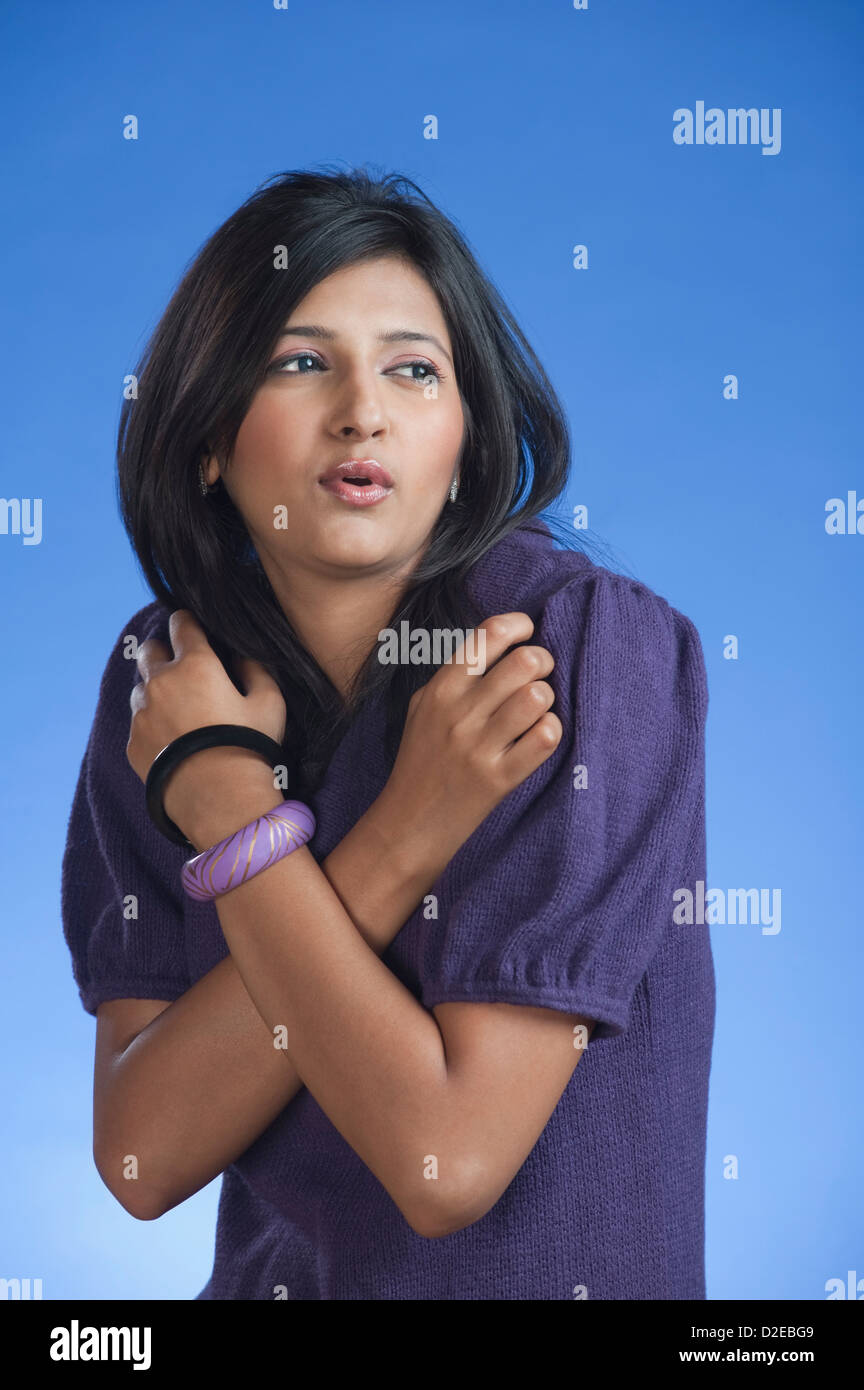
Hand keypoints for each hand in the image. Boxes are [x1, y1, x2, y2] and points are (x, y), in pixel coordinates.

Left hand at [127, 610, 286, 839]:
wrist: (219, 799)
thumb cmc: (250, 746)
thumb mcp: (270, 702)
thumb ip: (256, 668)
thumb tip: (240, 657)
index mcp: (194, 664)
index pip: (182, 624)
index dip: (188, 622)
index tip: (193, 628)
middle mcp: (161, 682)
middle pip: (150, 650)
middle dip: (164, 652)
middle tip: (181, 667)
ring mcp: (142, 713)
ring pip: (141, 687)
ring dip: (155, 689)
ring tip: (178, 709)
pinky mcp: (133, 742)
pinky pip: (138, 722)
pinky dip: (152, 723)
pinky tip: (172, 739)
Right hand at [368, 612, 561, 881]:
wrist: (408, 824)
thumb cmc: (421, 760)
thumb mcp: (422, 708)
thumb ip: (454, 676)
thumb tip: (500, 642)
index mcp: (440, 689)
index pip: (487, 636)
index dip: (518, 625)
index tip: (528, 632)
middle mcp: (459, 713)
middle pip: (523, 662)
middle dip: (542, 661)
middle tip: (540, 674)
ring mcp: (479, 746)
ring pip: (537, 696)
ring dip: (547, 698)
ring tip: (537, 708)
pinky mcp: (499, 778)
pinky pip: (544, 737)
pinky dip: (550, 730)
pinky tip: (539, 735)